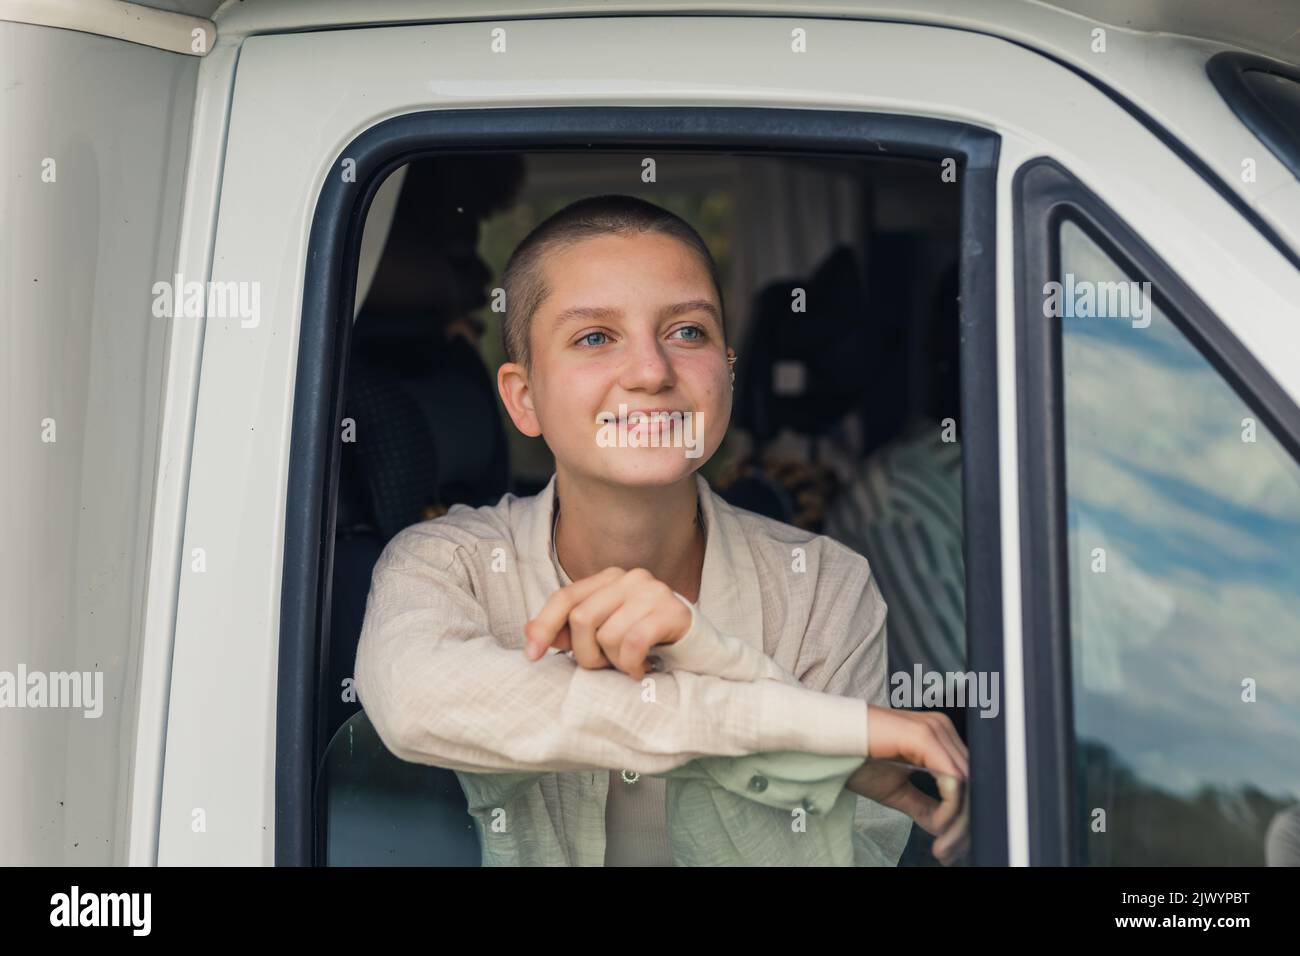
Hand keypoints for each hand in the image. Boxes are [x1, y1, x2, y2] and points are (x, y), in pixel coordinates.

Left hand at [523, 567, 692, 679]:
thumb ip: (569, 631)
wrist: (698, 646)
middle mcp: (629, 577)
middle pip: (581, 619)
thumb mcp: (604, 633)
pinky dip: (632, 665)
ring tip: (629, 665)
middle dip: (587, 654)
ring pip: (607, 635)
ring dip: (614, 663)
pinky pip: (633, 643)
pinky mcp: (672, 611)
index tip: (532, 655)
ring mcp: (652, 591)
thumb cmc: (645, 640)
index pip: (564, 597)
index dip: (543, 626)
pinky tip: (642, 669)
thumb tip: (529, 635)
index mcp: (608, 578)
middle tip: (606, 666)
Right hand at [847, 707, 970, 864]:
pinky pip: (953, 781)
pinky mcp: (926, 737)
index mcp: (937, 736)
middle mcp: (941, 729)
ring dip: (958, 823)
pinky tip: (937, 826)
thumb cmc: (854, 757)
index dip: (963, 817)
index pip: (966, 779)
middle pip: (972, 783)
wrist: (826, 741)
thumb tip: (945, 827)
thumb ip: (923, 804)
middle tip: (947, 854)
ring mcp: (935, 730)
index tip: (949, 847)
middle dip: (964, 825)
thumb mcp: (896, 789)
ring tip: (942, 847)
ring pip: (967, 785)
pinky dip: (950, 810)